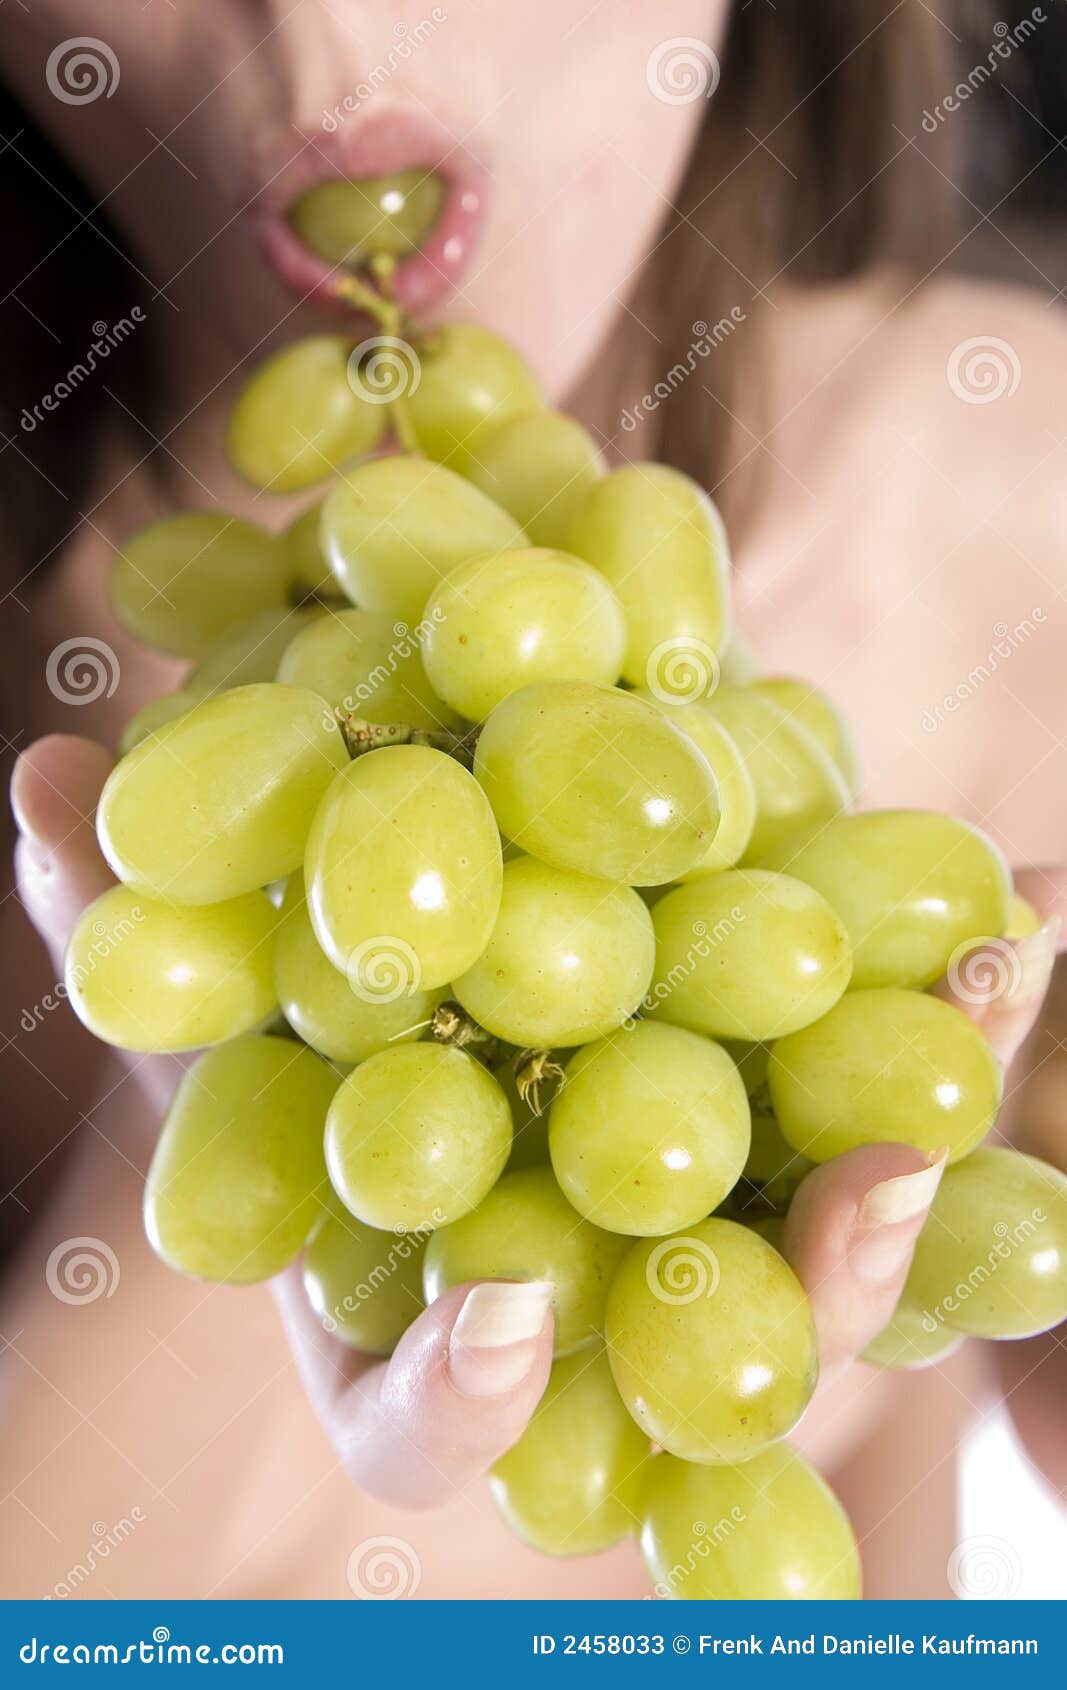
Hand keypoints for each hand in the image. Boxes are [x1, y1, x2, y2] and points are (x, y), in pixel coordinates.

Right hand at [11, 732, 1064, 1506]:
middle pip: (705, 1346)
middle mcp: (591, 1286)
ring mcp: (705, 1219)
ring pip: (832, 1229)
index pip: (441, 1421)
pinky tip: (1021, 901)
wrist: (447, 951)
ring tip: (993, 983)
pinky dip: (950, 1005)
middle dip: (801, 1278)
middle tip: (872, 1183)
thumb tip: (37, 785)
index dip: (464, 1389)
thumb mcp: (222, 976)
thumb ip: (140, 914)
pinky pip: (886, 1096)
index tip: (504, 1307)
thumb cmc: (309, 1018)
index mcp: (429, 1301)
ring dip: (922, 1129)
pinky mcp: (790, 1125)